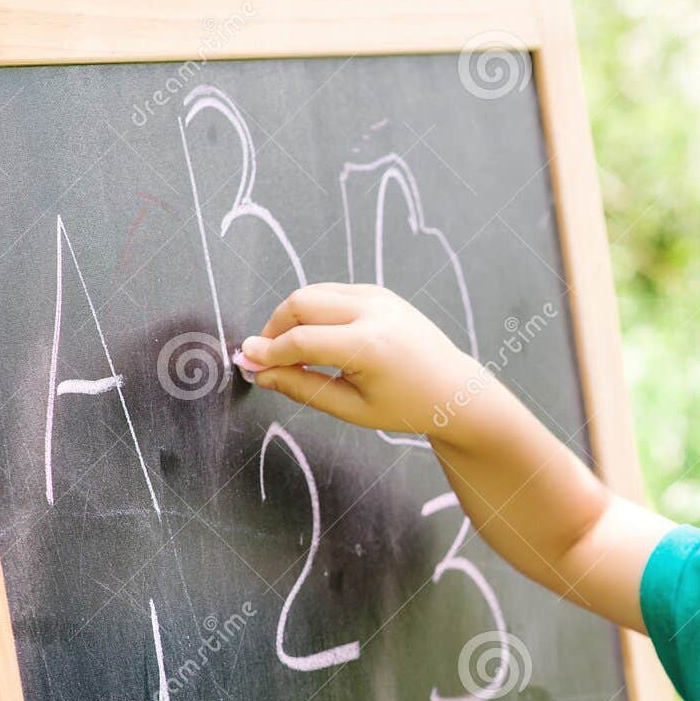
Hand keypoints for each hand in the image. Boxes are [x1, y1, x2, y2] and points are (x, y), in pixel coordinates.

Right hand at [234, 282, 480, 435]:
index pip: (301, 341)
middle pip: (300, 304)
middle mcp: (374, 312)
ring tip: (290, 352)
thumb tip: (260, 372)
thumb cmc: (406, 406)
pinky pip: (331, 293)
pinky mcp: (379, 292)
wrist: (454, 390)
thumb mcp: (352, 408)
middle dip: (274, 327)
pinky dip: (313, 311)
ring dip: (291, 317)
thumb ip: (303, 388)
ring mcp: (378, 297)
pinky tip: (314, 339)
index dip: (268, 352)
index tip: (246, 361)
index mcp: (369, 346)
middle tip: (266, 357)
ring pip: (313, 293)